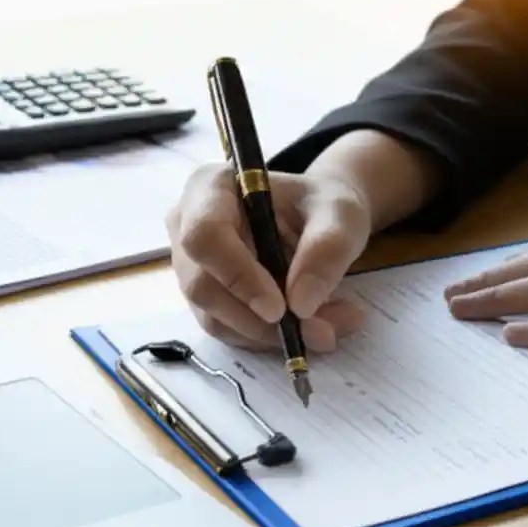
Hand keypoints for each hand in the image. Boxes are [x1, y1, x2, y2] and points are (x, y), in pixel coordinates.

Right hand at [167, 164, 369, 350]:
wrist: (318, 220)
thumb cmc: (321, 206)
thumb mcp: (341, 215)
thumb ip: (327, 249)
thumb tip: (301, 305)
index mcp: (210, 187)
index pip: (204, 236)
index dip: (237, 276)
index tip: (280, 308)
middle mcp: (186, 226)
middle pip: (203, 286)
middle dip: (260, 319)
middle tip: (321, 331)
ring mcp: (191, 266)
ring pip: (215, 318)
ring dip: (271, 334)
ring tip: (328, 329)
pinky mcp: (206, 299)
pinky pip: (228, 331)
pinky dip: (269, 339)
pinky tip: (308, 329)